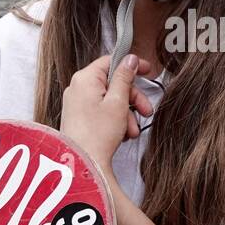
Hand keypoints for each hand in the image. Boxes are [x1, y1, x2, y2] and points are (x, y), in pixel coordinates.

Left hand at [60, 53, 154, 168]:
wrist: (82, 164)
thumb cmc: (98, 135)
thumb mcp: (118, 102)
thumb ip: (124, 77)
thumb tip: (130, 59)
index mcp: (85, 79)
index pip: (111, 61)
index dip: (131, 66)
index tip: (147, 71)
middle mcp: (78, 88)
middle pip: (112, 83)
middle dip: (132, 98)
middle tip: (147, 110)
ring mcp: (77, 103)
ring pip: (109, 99)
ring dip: (126, 113)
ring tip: (133, 131)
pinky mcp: (78, 117)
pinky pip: (101, 111)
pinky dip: (115, 120)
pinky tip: (123, 134)